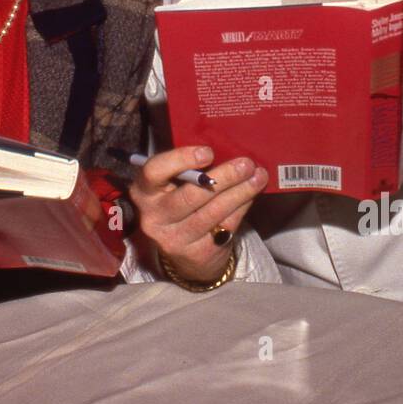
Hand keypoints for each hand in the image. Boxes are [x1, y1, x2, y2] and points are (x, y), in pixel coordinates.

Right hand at [129, 146, 268, 284]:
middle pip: (190, 196)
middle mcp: (154, 217)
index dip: (180, 160)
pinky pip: (225, 226)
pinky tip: (252, 194)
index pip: (154, 172)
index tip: (208, 152)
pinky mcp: (198, 253)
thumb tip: (226, 150)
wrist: (185, 253)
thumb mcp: (173, 187)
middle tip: (246, 164)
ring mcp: (175, 238)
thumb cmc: (180, 205)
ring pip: (212, 212)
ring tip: (257, 176)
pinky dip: (242, 207)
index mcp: (144, 192)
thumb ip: (189, 171)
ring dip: (240, 192)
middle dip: (223, 177)